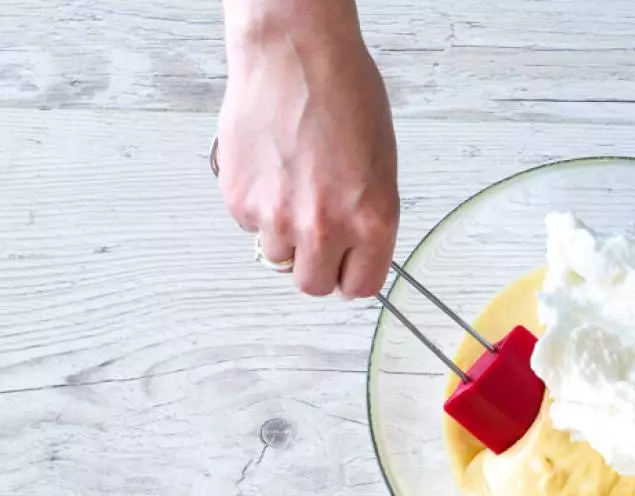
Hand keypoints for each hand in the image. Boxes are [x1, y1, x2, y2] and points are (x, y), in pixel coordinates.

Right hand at [217, 3, 398, 297]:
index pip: (359, 287)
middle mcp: (325, 227)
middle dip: (315, 264)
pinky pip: (249, 225)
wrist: (294, 56)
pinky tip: (270, 168)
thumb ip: (367, 217)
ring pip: (276, 256)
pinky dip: (257, 205)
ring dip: (283, 232)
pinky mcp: (240, 201)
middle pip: (312, 284)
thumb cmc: (344, 94)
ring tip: (291, 186)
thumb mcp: (381, 166)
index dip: (350, 275)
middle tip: (314, 233)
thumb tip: (355, 250)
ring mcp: (278, 217)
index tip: (345, 265)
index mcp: (372, 221)